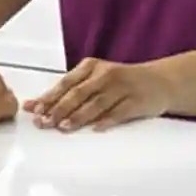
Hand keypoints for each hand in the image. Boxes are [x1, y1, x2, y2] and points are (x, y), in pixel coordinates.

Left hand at [23, 58, 172, 131]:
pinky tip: (96, 128)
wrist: (160, 81)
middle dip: (59, 108)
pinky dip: (107, 120)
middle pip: (78, 93)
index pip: (66, 83)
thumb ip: (72, 91)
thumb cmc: (122, 82)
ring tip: (64, 127)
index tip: (34, 110)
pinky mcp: (136, 101)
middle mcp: (106, 75)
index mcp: (92, 66)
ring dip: (79, 116)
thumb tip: (41, 106)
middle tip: (44, 122)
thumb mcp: (97, 78)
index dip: (49, 97)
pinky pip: (120, 112)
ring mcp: (122, 87)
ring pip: (96, 103)